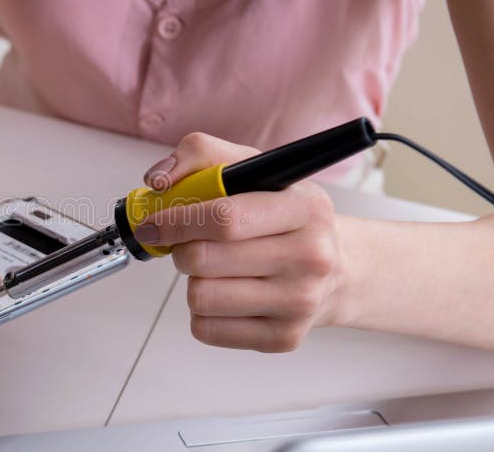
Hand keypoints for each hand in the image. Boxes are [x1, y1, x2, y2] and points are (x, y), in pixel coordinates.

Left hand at [139, 133, 342, 351]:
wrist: (338, 270)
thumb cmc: (286, 219)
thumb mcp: (256, 170)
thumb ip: (202, 155)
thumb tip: (158, 179)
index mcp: (304, 208)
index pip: (224, 218)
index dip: (176, 221)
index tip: (154, 223)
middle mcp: (310, 257)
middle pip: (204, 260)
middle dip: (181, 250)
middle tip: (190, 244)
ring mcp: (300, 302)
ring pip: (201, 297)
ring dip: (194, 281)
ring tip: (215, 269)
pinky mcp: (283, 338)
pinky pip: (207, 329)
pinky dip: (203, 312)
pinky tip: (226, 294)